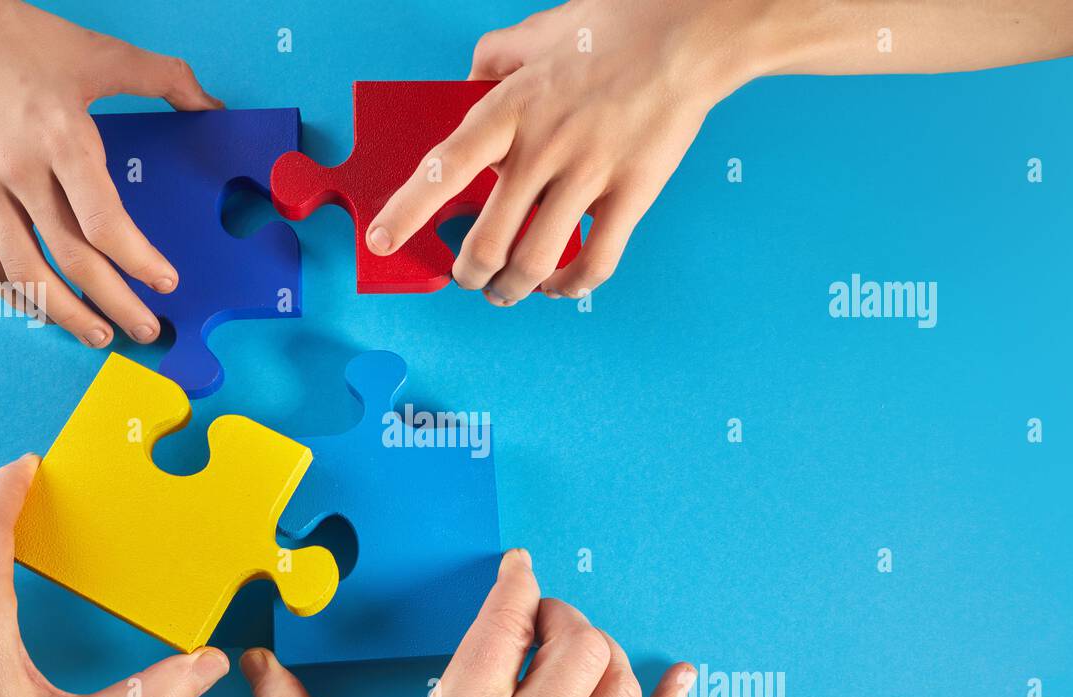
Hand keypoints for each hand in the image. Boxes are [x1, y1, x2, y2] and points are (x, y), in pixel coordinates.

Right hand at [0, 0, 223, 346]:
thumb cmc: (18, 39)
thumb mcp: (96, 53)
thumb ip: (162, 78)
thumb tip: (211, 104)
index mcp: (61, 139)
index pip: (104, 223)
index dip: (138, 261)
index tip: (165, 283)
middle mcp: (18, 170)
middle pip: (71, 259)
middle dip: (116, 303)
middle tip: (147, 329)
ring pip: (23, 271)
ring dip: (64, 313)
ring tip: (98, 335)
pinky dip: (10, 291)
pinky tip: (39, 307)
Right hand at [242, 549, 694, 696]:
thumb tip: (260, 672)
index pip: (505, 625)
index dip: (516, 583)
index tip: (516, 567)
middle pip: (575, 645)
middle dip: (559, 614)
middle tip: (537, 614)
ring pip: (614, 685)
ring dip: (602, 649)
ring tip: (576, 640)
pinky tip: (680, 681)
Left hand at [367, 0, 750, 305]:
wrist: (691, 34)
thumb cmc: (614, 28)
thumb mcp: (538, 31)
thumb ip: (492, 59)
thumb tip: (466, 85)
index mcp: (510, 108)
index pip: (444, 168)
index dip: (408, 211)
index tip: (382, 239)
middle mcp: (543, 147)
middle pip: (487, 239)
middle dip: (468, 272)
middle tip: (467, 275)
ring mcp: (589, 174)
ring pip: (535, 261)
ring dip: (512, 290)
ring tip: (506, 292)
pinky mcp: (632, 193)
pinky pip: (596, 262)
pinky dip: (570, 287)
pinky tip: (559, 285)